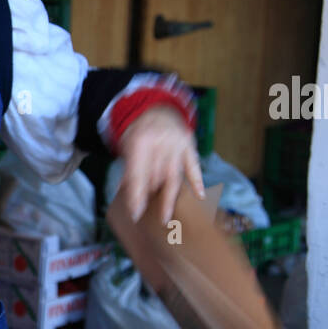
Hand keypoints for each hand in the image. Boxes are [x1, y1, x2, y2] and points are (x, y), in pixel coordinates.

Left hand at [116, 106, 204, 224]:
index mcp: (141, 142)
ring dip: (169, 196)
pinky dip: (197, 181)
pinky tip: (201, 196)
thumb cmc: (139, 134)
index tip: (136, 215)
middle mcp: (160, 142)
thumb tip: (127, 197)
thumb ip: (130, 171)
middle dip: (152, 197)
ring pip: (174, 175)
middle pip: (156, 176)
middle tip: (151, 218)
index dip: (136, 196)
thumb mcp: (128, 149)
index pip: (138, 175)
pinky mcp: (190, 145)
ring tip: (166, 216)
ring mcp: (177, 143)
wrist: (156, 110)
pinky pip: (194, 166)